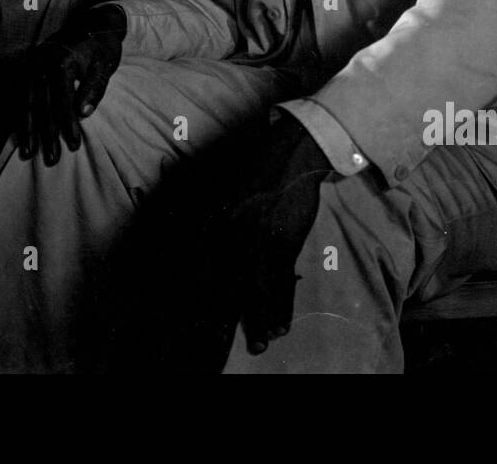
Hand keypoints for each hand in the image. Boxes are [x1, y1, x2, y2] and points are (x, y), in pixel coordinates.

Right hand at [18, 4, 126, 165]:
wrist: (91, 23)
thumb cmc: (101, 47)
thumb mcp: (104, 65)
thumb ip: (94, 88)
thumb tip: (83, 114)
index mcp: (62, 62)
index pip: (63, 101)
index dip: (68, 125)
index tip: (74, 146)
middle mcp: (42, 63)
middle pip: (42, 105)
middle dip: (46, 134)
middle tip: (52, 159)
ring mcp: (32, 64)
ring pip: (27, 102)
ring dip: (27, 130)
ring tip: (28, 152)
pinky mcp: (27, 66)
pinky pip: (21, 96)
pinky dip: (21, 116)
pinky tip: (21, 134)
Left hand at [228, 114, 334, 354]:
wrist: (292, 152)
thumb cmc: (262, 174)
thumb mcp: (232, 197)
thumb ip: (220, 223)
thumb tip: (206, 250)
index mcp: (217, 220)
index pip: (205, 267)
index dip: (205, 298)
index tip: (204, 324)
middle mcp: (231, 229)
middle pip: (227, 283)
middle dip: (230, 316)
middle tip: (238, 342)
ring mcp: (257, 234)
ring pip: (254, 286)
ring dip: (259, 318)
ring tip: (261, 344)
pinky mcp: (282, 236)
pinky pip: (281, 277)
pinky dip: (282, 303)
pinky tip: (282, 324)